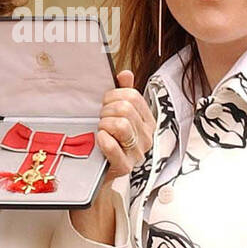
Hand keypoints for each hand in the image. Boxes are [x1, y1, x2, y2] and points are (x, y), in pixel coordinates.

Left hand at [69, 70, 154, 244]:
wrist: (99, 174)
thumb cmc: (107, 141)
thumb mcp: (115, 115)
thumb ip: (123, 93)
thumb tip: (125, 73)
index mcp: (147, 121)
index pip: (133, 96)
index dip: (113, 95)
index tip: (104, 103)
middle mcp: (147, 137)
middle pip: (126, 108)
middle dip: (106, 110)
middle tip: (99, 119)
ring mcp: (138, 153)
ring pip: (121, 124)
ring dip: (104, 124)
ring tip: (100, 130)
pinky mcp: (125, 167)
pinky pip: (113, 146)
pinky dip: (103, 139)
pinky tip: (99, 139)